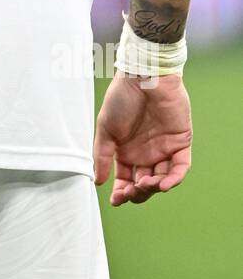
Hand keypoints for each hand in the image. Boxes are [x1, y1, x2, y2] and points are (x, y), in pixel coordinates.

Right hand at [93, 71, 191, 205]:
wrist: (143, 77)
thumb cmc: (121, 98)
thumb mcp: (106, 128)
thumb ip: (103, 155)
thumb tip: (98, 181)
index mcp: (126, 152)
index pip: (125, 180)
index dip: (121, 193)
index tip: (116, 201)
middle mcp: (145, 153)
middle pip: (143, 184)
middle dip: (137, 193)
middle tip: (130, 191)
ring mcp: (163, 149)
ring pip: (162, 179)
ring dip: (153, 188)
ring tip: (144, 185)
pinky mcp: (180, 143)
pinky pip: (180, 167)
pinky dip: (173, 178)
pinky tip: (162, 184)